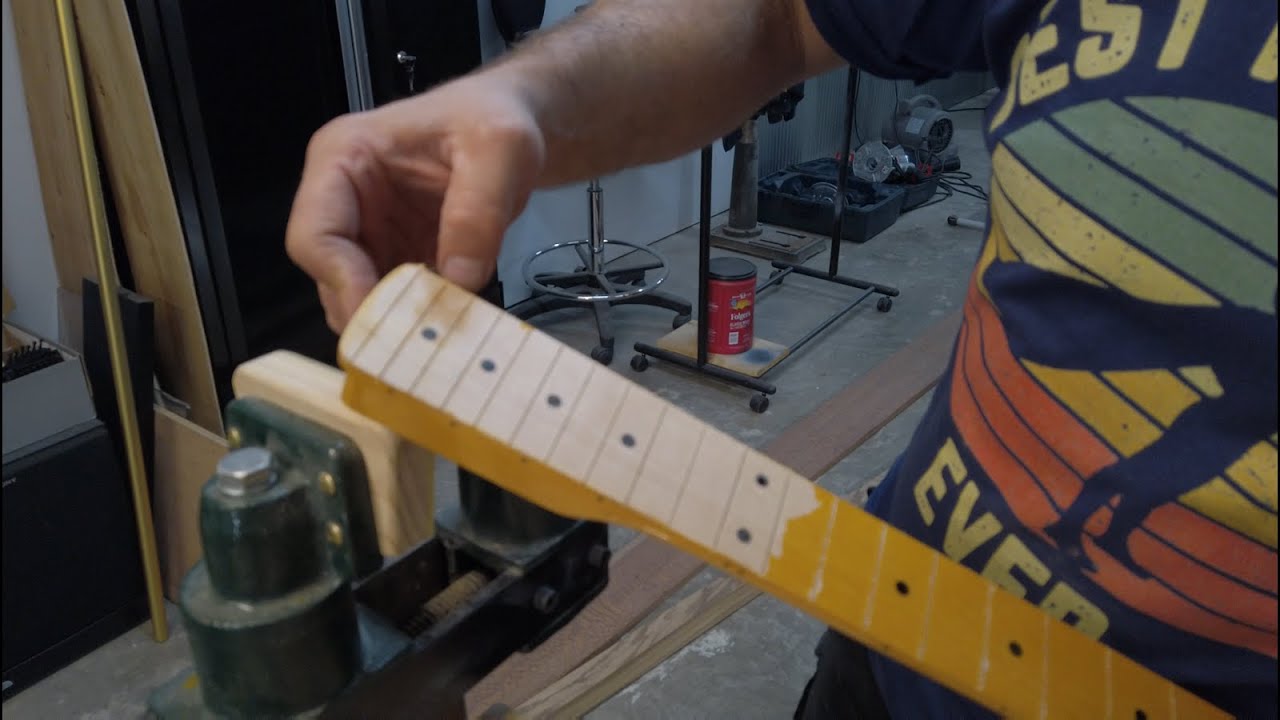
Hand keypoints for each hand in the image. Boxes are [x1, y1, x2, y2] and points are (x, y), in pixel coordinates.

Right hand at [285, 74, 546, 331]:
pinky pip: (394, 300)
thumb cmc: (495, 118)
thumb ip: (479, 208)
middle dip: (370, 311)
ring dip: (395, 322)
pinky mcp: (395, 257)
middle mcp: (342, 200)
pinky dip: (417, 320)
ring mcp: (367, 233)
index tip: (386, 319)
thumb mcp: (500, 148)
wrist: (513, 124)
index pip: (314, 233)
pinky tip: (448, 328)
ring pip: (358, 296)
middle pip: (330, 275)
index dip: (342, 281)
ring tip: (436, 340)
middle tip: (415, 345)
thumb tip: (458, 279)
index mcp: (343, 158)